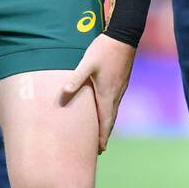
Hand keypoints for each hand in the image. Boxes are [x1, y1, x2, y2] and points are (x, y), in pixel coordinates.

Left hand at [61, 37, 135, 152]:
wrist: (124, 37)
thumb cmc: (104, 50)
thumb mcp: (87, 63)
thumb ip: (76, 78)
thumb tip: (63, 92)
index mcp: (107, 94)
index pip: (105, 122)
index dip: (102, 137)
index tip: (100, 150)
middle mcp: (116, 94)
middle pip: (111, 120)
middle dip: (104, 134)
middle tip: (99, 148)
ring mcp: (120, 87)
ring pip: (113, 111)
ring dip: (108, 124)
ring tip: (101, 133)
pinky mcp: (121, 81)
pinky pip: (115, 102)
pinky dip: (110, 112)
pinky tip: (106, 110)